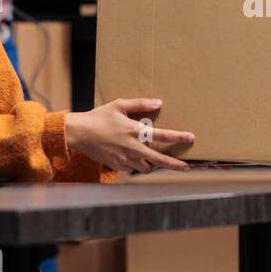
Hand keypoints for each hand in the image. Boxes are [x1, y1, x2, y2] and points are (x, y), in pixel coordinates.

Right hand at [65, 99, 194, 172]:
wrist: (79, 134)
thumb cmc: (99, 117)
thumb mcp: (119, 105)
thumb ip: (140, 104)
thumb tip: (159, 102)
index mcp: (135, 131)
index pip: (162, 135)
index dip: (178, 137)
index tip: (191, 138)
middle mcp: (133, 147)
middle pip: (159, 159)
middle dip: (175, 164)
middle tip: (187, 167)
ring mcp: (125, 159)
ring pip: (147, 167)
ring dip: (154, 165)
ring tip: (159, 161)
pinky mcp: (117, 166)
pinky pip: (132, 168)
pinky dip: (138, 165)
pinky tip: (137, 158)